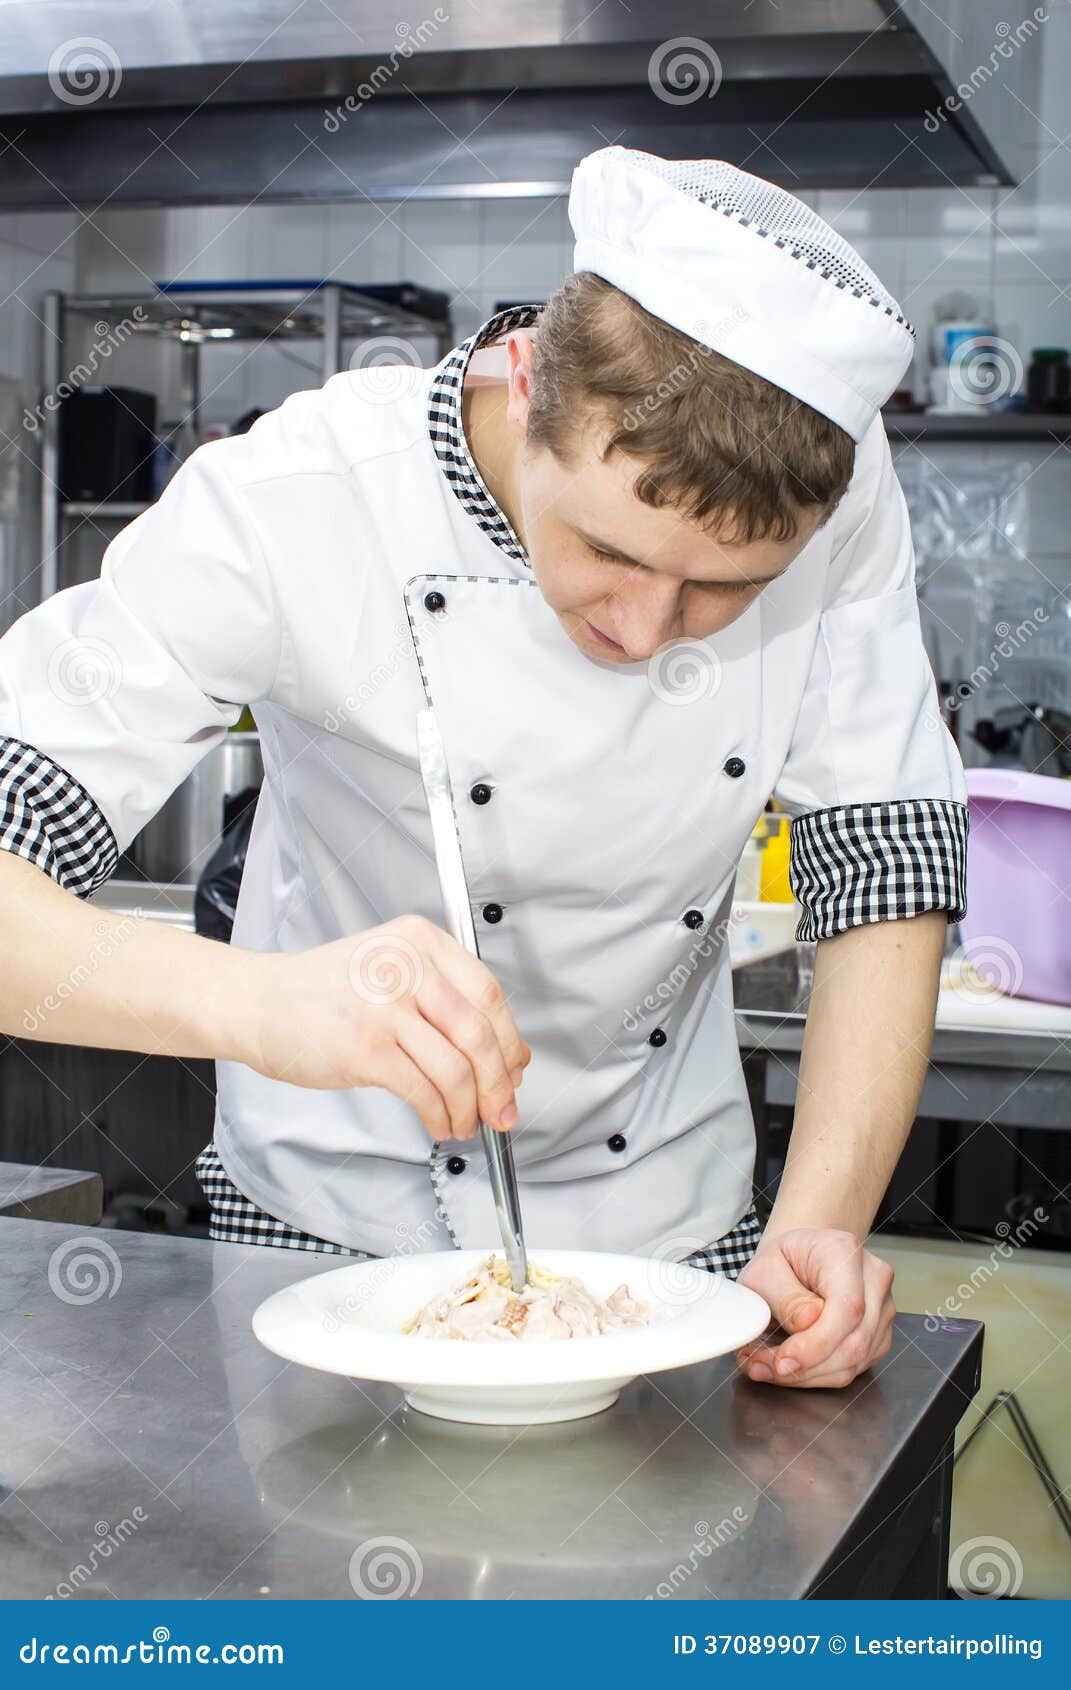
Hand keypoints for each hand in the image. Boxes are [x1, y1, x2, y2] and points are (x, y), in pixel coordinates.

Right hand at [244, 914, 530, 1141]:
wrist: (258, 1002)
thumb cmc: (323, 991)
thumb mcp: (389, 969)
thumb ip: (443, 999)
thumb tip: (502, 1054)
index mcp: (419, 941)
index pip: (488, 993)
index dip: (509, 1040)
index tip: (514, 1069)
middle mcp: (406, 966)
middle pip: (479, 1033)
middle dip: (499, 1084)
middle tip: (502, 1111)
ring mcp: (385, 1006)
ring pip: (456, 1068)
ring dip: (470, 1107)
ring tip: (466, 1122)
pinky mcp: (365, 1048)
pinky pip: (424, 1090)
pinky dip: (439, 1115)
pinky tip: (437, 1122)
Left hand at [735, 1228, 894, 1388]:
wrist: (801, 1257)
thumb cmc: (783, 1260)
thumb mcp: (765, 1269)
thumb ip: (785, 1297)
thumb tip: (807, 1323)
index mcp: (844, 1252)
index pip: (847, 1307)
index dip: (817, 1343)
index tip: (783, 1360)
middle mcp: (873, 1279)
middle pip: (855, 1341)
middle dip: (805, 1366)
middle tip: (762, 1368)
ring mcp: (882, 1309)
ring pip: (854, 1361)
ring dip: (808, 1375)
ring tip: (768, 1368)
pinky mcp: (879, 1335)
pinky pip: (853, 1367)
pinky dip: (819, 1375)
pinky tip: (790, 1366)